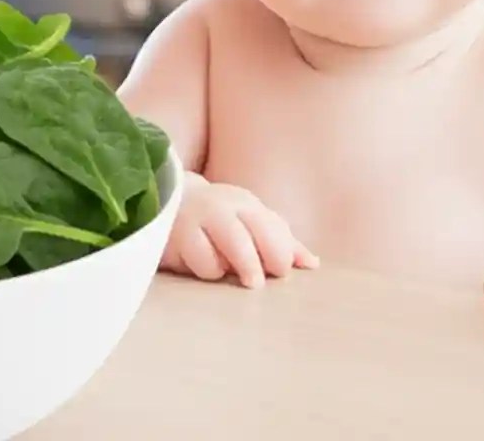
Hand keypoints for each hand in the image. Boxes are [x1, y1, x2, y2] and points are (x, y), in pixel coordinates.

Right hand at [160, 173, 319, 288]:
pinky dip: (205, 269)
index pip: (268, 227)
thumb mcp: (252, 221)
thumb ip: (281, 241)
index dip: (278, 252)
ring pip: (215, 253)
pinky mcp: (173, 237)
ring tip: (227, 273)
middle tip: (257, 284)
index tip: (280, 271)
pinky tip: (202, 266)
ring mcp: (193, 221)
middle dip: (252, 264)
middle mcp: (218, 209)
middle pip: (241, 239)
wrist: (170, 198)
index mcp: (245, 205)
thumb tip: (312, 264)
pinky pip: (195, 262)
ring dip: (227, 268)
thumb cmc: (221, 216)